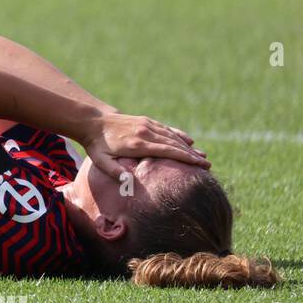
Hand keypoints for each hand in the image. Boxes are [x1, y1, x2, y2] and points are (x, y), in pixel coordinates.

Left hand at [82, 112, 208, 178]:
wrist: (94, 121)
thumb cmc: (97, 145)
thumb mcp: (101, 160)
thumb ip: (114, 171)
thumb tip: (128, 182)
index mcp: (138, 144)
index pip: (168, 151)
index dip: (186, 158)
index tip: (200, 165)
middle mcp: (146, 133)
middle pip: (175, 144)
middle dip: (192, 154)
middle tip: (208, 164)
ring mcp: (147, 125)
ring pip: (173, 136)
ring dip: (188, 146)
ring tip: (202, 156)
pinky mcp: (147, 121)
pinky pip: (166, 129)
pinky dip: (179, 134)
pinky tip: (189, 140)